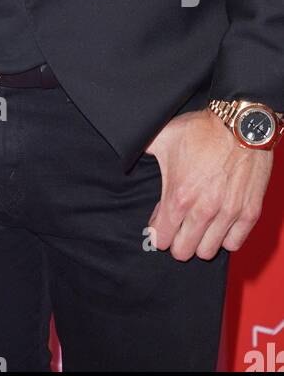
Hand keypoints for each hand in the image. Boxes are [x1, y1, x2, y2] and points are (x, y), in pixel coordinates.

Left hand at [143, 108, 272, 259]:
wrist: (240, 124)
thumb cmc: (202, 130)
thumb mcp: (163, 137)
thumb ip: (143, 150)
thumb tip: (126, 152)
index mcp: (178, 196)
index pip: (161, 238)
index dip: (157, 233)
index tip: (159, 224)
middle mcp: (203, 210)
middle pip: (184, 251)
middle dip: (177, 243)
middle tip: (178, 229)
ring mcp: (228, 214)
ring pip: (208, 251)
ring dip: (200, 242)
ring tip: (198, 228)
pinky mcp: (249, 213)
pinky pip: (234, 243)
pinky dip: (225, 239)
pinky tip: (219, 226)